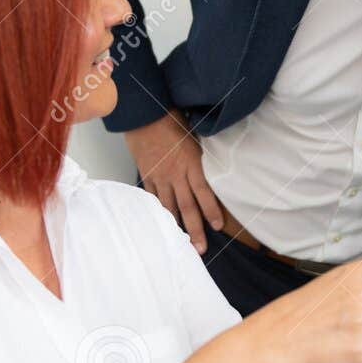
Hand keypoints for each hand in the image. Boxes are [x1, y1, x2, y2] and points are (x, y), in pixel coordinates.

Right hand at [125, 110, 224, 252]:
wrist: (143, 114)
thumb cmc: (171, 119)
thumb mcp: (194, 135)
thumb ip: (202, 156)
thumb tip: (215, 168)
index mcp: (190, 163)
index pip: (204, 192)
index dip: (211, 210)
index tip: (218, 226)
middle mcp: (175, 174)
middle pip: (187, 206)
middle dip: (194, 229)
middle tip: (200, 249)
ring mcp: (159, 177)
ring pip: (169, 206)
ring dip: (176, 225)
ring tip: (181, 243)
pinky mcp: (147, 175)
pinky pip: (153, 198)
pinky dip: (159, 211)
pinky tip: (162, 223)